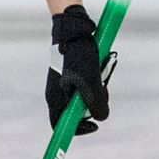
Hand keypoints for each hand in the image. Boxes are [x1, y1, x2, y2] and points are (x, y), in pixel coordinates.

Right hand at [45, 5, 110, 134]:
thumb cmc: (79, 55)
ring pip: (83, 95)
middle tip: (103, 91)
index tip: (95, 126)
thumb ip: (96, 103)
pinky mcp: (70, 72)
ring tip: (100, 70)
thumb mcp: (91, 83)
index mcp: (55, 98)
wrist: (74, 28)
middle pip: (75, 110)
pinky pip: (84, 82)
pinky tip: (99, 64)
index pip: (60, 124)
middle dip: (92, 104)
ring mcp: (63, 82)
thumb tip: (101, 117)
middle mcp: (56, 92)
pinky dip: (94, 78)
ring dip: (96, 89)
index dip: (78, 130)